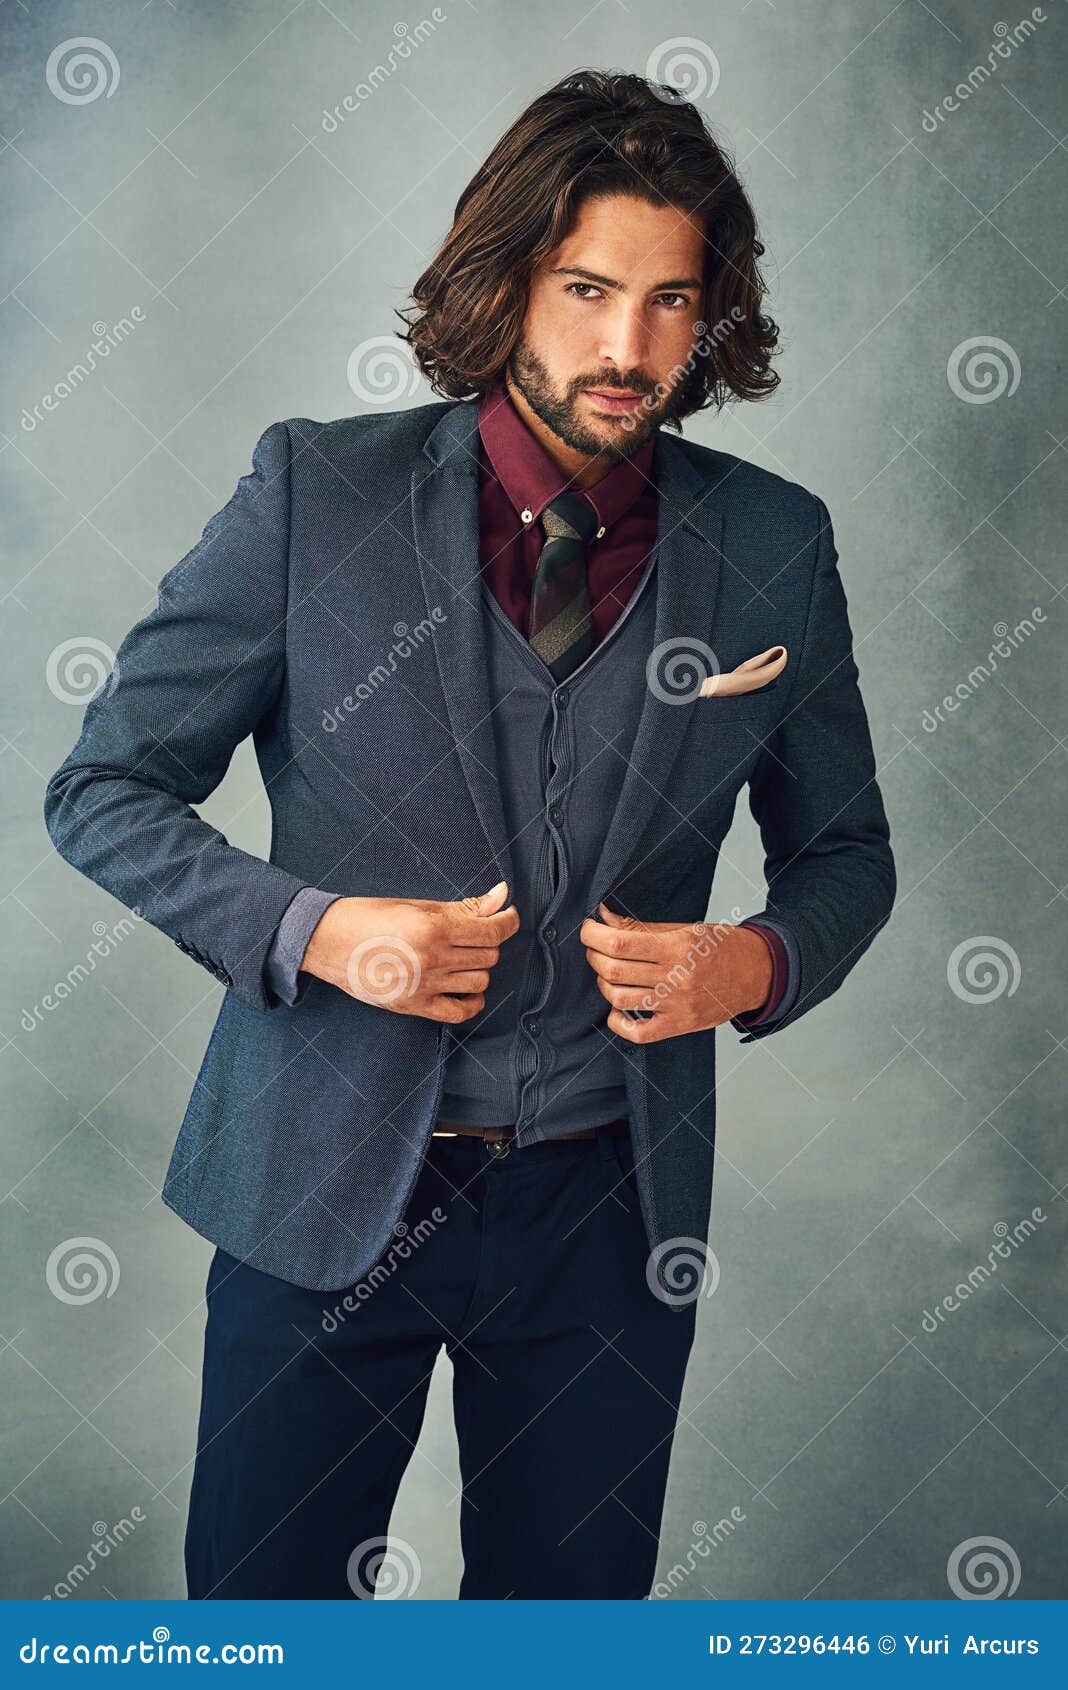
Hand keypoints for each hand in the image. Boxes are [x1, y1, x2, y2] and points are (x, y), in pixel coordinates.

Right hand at [300, 880, 518, 1021]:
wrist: (326, 941)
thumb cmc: (369, 916)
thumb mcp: (417, 904)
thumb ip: (464, 906)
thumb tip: (501, 896)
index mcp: (433, 927)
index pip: (492, 930)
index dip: (508, 921)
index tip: (508, 915)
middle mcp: (431, 959)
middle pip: (488, 956)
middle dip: (487, 942)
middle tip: (472, 933)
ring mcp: (423, 986)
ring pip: (479, 982)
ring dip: (478, 969)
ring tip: (462, 957)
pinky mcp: (413, 1006)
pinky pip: (460, 1012)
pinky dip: (471, 1001)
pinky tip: (465, 987)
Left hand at [580, 904, 772, 1044]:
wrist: (757, 974)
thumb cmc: (721, 948)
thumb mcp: (685, 928)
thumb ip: (642, 927)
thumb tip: (604, 917)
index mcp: (678, 947)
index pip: (619, 943)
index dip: (593, 935)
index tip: (588, 929)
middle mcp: (677, 978)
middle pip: (614, 971)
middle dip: (594, 956)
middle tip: (596, 947)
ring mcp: (677, 1005)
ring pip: (618, 999)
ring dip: (603, 983)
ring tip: (609, 972)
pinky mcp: (679, 1025)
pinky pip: (637, 1033)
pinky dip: (617, 1021)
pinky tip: (617, 1007)